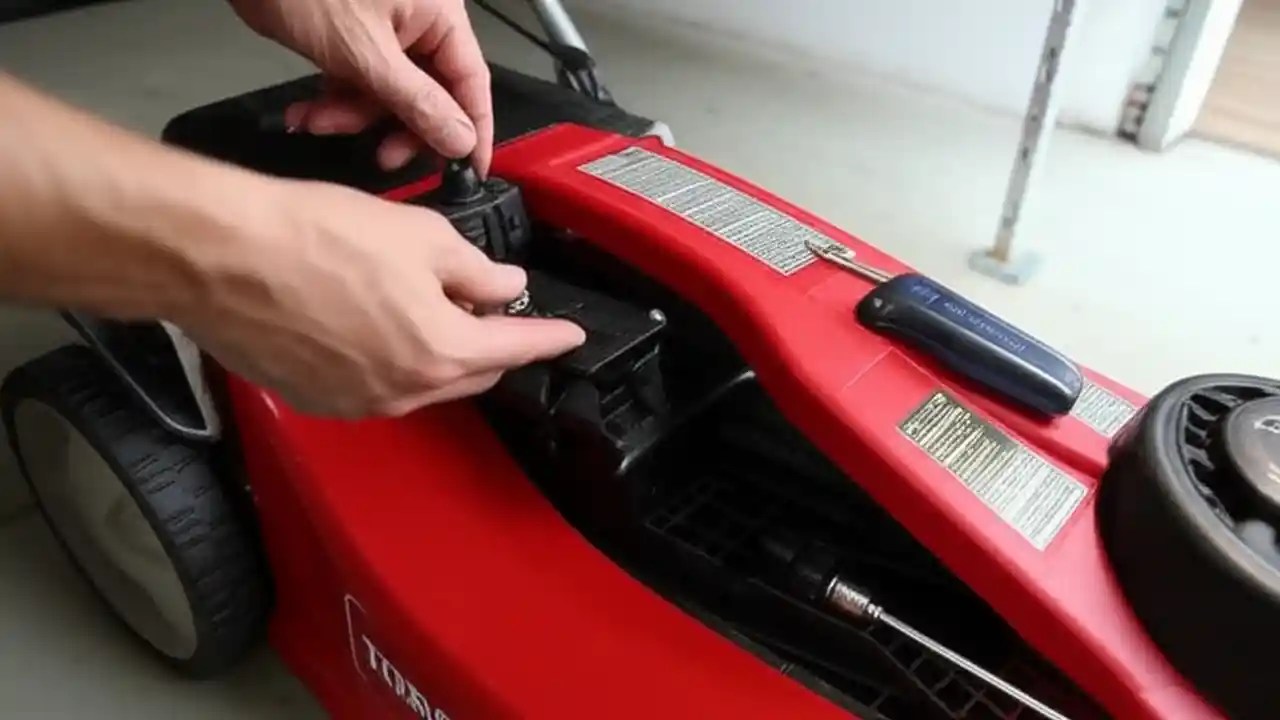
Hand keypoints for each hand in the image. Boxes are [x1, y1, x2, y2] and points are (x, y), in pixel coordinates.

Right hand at [178, 179, 584, 417]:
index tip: (568, 336)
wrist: (222, 257)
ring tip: (426, 307)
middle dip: (493, 344)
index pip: (515, 347)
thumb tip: (502, 283)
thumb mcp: (420, 236)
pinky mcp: (317, 400)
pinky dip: (390, 361)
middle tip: (495, 310)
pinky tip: (373, 325)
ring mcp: (358, 402)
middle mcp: (405, 389)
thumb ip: (473, 269)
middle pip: (472, 372)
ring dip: (439, 353)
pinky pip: (375, 387)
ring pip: (422, 382)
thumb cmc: (314, 236)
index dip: (548, 338)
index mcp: (441, 348)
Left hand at [229, 0, 493, 174]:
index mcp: (439, 15)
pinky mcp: (353, 36)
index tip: (469, 171)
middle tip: (382, 157)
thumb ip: (418, 102)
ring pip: (388, 93)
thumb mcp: (364, 54)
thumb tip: (462, 140)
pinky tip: (306, 111)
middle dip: (398, 126)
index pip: (472, 81)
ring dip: (353, 116)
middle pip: (431, 94)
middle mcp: (419, 22)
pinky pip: (360, 80)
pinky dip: (336, 100)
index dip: (473, 130)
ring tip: (317, 121)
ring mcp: (385, 29)